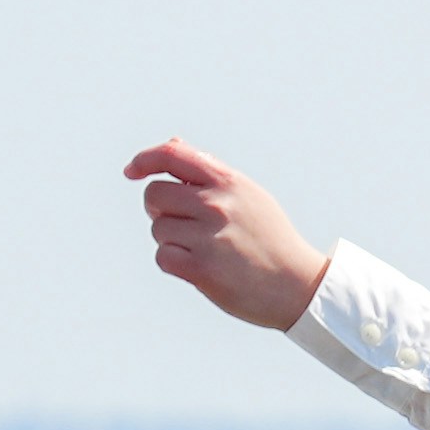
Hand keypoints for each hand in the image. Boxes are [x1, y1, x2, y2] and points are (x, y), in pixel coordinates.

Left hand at [125, 139, 331, 331]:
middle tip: (182, 224)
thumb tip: (173, 144)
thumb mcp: (247, 194)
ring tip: (202, 250)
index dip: (145, 159)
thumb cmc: (269, 238)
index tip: (132, 171)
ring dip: (170, 240)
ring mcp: (209, 236)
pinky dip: (172, 263)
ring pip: (158, 229)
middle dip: (159, 210)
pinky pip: (163, 257)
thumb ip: (209, 171)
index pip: (172, 155)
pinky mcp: (203, 269)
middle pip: (154, 195)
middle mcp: (216, 204)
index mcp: (227, 181)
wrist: (297, 285)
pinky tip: (196, 268)